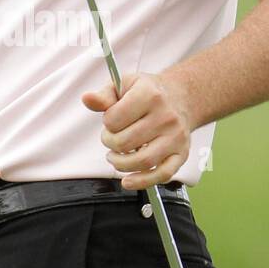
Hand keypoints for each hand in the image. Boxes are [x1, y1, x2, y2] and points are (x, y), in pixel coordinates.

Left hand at [80, 70, 193, 189]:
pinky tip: (127, 181)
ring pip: (142, 161)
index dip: (107, 123)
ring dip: (120, 164)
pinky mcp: (182, 153)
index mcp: (149, 95)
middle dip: (110, 143)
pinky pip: (162, 174)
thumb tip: (87, 99)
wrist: (180, 97)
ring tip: (115, 157)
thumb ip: (104, 96)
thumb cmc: (147, 92)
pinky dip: (142, 182)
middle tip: (111, 138)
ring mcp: (175, 137)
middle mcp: (166, 116)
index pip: (114, 119)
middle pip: (125, 143)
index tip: (111, 120)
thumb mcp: (124, 85)